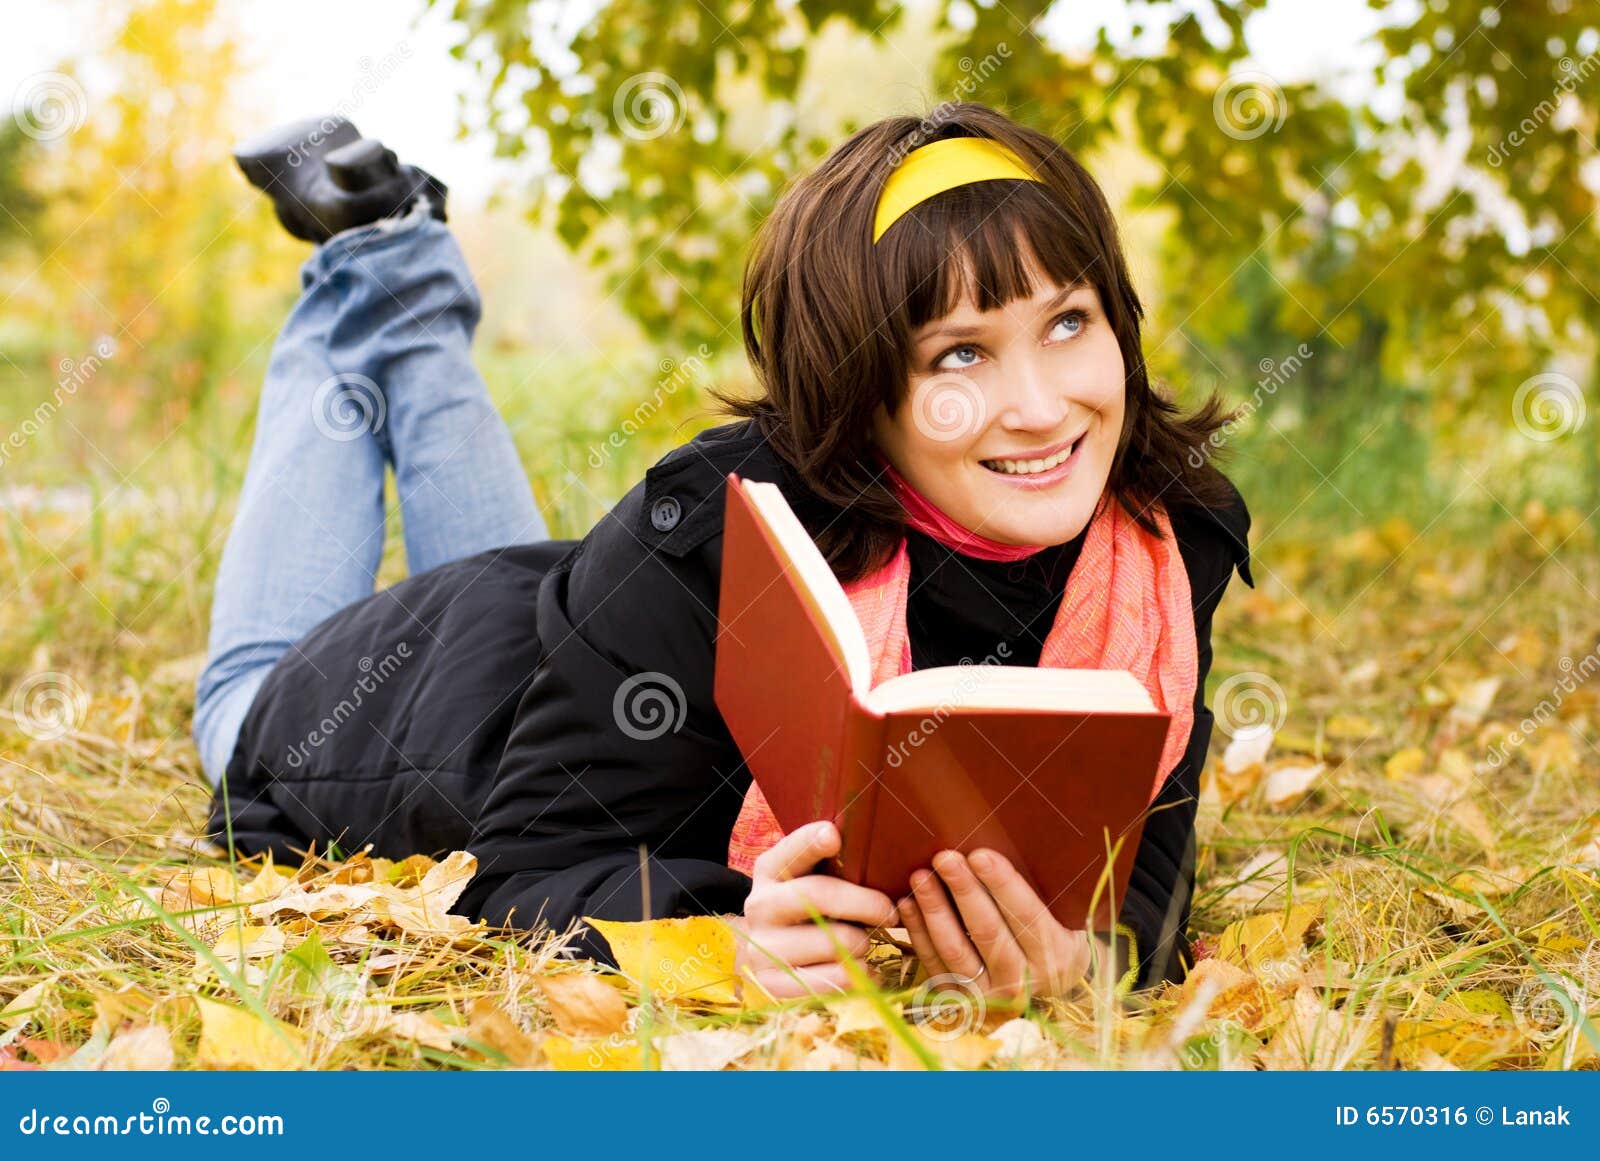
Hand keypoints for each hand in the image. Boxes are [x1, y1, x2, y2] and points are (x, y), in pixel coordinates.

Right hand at [729, 820, 896, 998]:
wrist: (769, 955)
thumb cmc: (806, 908)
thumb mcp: (810, 878)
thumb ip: (832, 862)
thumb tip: (878, 850)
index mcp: (770, 870)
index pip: (792, 852)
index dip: (811, 841)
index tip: (834, 836)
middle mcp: (760, 906)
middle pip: (819, 896)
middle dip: (867, 903)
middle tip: (890, 912)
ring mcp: (764, 948)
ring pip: (836, 943)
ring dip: (863, 943)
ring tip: (862, 942)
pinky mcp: (774, 984)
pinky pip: (836, 979)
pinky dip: (860, 973)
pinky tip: (861, 966)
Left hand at [898, 848, 1094, 1000]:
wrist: (1051, 983)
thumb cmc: (1054, 931)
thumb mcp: (1062, 915)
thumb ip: (1038, 889)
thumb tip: (995, 845)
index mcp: (1056, 956)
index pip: (1027, 916)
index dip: (1003, 885)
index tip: (979, 855)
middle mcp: (1024, 982)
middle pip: (988, 932)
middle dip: (964, 891)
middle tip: (945, 857)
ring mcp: (991, 996)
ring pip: (956, 950)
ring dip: (935, 910)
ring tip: (920, 876)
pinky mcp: (963, 1000)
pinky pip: (935, 964)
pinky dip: (919, 933)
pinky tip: (908, 903)